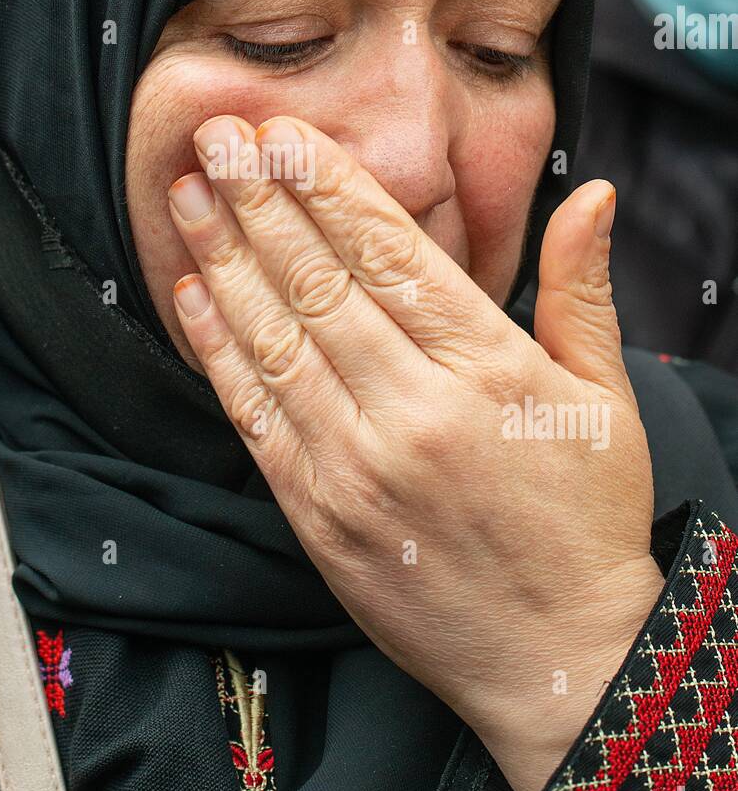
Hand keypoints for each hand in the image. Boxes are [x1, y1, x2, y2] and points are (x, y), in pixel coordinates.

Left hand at [167, 114, 664, 790]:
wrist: (561, 657)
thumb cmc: (585, 519)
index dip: (327, 184)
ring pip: (274, 340)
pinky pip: (255, 417)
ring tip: (185, 195)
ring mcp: (357, 467)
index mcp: (486, 369)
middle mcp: (414, 411)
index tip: (279, 133)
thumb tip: (591, 194)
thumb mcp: (606, 397)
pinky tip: (193, 297)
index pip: (390, 252)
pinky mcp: (318, 515)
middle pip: (318, 282)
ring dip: (223, 259)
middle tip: (212, 137)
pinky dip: (219, 353)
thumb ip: (582, 290)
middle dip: (258, 199)